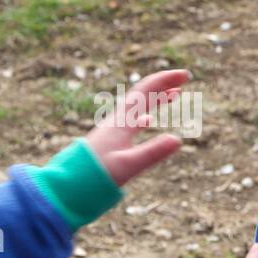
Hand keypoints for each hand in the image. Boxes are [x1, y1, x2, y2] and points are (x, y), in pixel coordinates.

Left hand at [84, 69, 189, 185]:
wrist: (71, 182)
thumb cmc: (97, 174)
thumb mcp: (129, 164)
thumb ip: (153, 152)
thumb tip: (177, 140)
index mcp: (123, 120)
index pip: (146, 91)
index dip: (166, 80)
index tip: (185, 74)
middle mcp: (118, 119)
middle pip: (143, 94)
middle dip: (164, 84)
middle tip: (184, 79)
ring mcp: (114, 128)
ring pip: (138, 106)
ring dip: (156, 98)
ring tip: (173, 95)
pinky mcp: (111, 139)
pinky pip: (132, 120)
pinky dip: (145, 115)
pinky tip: (148, 121)